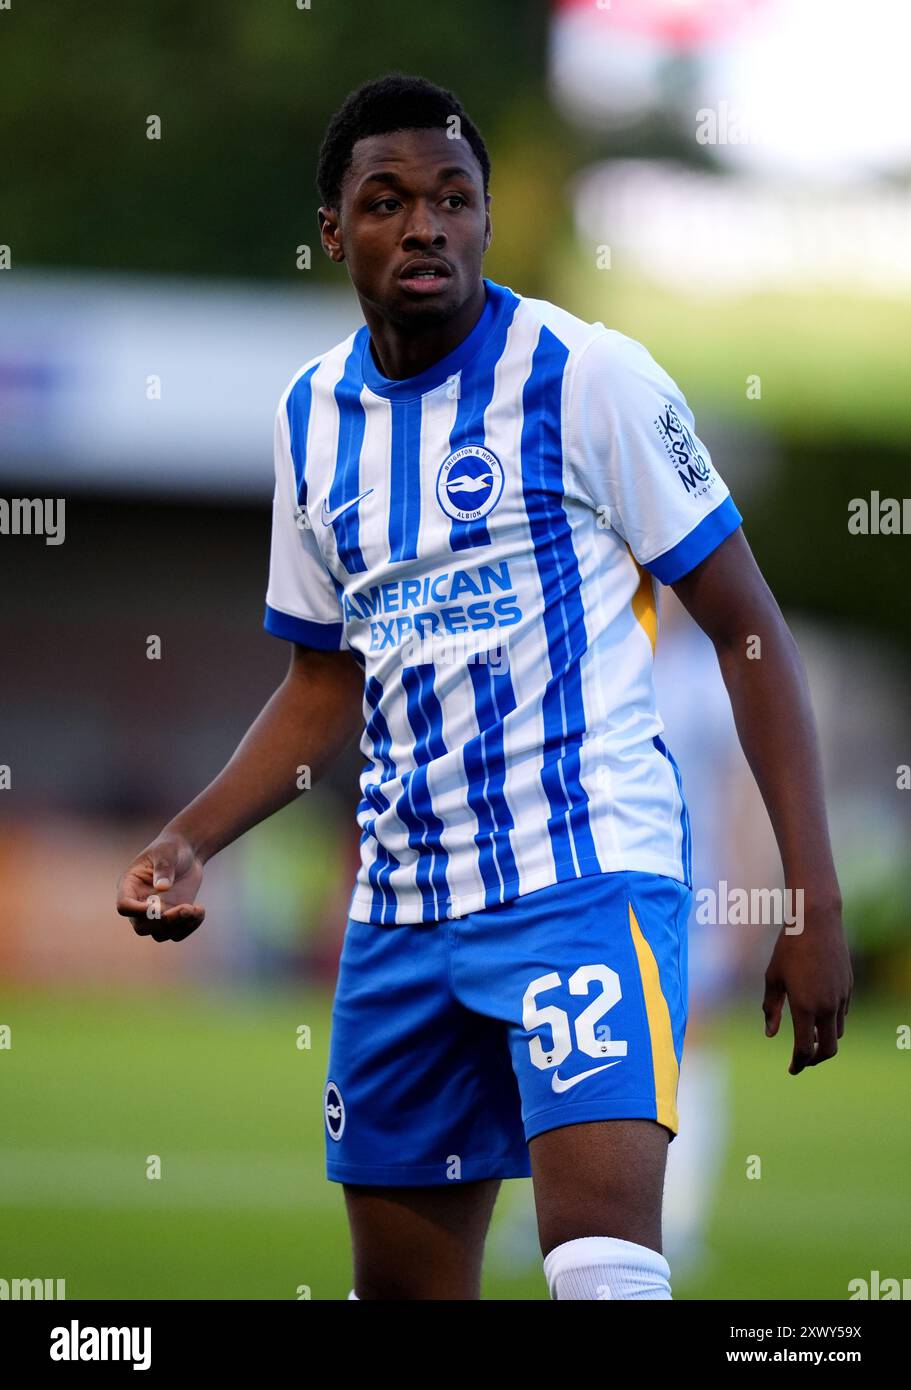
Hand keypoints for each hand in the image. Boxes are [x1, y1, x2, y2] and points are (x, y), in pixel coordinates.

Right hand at [116, 833, 205, 942]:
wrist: (186, 853)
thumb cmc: (171, 849)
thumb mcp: (167, 852)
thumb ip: (164, 867)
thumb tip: (162, 887)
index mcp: (130, 886)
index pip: (124, 906)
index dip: (137, 911)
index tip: (157, 907)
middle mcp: (139, 904)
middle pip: (142, 927)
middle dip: (165, 922)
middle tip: (187, 908)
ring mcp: (155, 913)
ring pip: (159, 934)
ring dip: (179, 926)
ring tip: (197, 909)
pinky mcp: (171, 918)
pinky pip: (176, 934)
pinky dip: (189, 927)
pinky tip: (200, 910)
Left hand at [762, 904, 852, 1072]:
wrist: (817, 922)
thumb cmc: (788, 948)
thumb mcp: (773, 977)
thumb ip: (770, 1008)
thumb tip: (770, 1034)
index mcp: (805, 1007)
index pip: (805, 1048)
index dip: (798, 1063)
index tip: (792, 1069)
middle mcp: (827, 1006)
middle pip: (829, 1049)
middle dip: (816, 1059)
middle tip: (803, 1060)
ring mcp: (841, 997)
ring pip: (838, 1031)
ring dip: (825, 1040)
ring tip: (810, 1037)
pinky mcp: (848, 987)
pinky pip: (843, 1013)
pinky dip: (832, 1021)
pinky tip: (819, 1014)